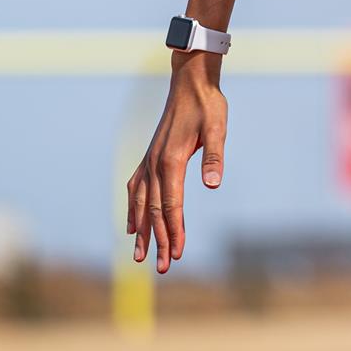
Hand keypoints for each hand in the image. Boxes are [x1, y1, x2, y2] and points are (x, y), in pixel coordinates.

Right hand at [125, 55, 227, 273]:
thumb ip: (215, 156)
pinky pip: (136, 188)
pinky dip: (133, 208)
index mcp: (171, 160)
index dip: (173, 231)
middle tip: (163, 268)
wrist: (191, 82)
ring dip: (141, 231)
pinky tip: (132, 224)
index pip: (171, 205)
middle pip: (153, 211)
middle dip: (158, 241)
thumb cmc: (208, 105)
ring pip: (141, 203)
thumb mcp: (218, 127)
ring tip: (140, 256)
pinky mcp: (150, 156)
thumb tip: (213, 184)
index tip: (177, 254)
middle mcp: (155, 163)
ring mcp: (149, 160)